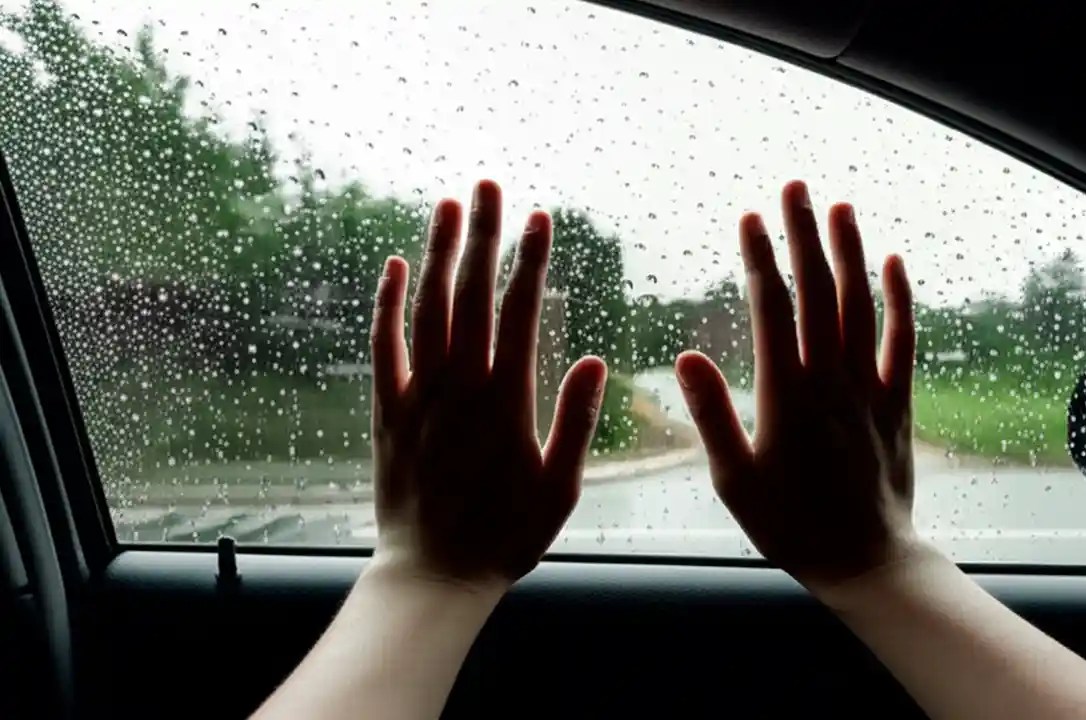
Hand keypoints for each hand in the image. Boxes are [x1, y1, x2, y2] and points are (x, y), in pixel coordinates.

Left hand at [368, 179, 606, 594]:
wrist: (434, 575)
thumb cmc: (506, 536)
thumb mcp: (560, 487)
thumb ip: (576, 420)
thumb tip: (592, 358)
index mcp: (506, 401)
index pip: (519, 312)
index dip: (530, 261)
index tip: (540, 218)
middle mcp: (458, 388)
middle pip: (470, 295)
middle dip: (482, 236)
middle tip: (489, 186)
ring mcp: (417, 396)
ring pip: (425, 309)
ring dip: (436, 254)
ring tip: (447, 206)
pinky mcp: (387, 412)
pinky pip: (383, 347)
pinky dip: (386, 304)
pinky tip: (393, 266)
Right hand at [676, 180, 920, 605]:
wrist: (864, 560)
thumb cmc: (790, 525)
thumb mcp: (734, 479)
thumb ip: (711, 415)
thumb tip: (686, 355)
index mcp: (786, 395)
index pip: (771, 308)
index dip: (759, 258)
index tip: (748, 218)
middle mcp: (831, 380)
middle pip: (817, 291)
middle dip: (803, 235)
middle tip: (793, 188)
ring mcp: (870, 387)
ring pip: (861, 305)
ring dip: (849, 253)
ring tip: (838, 207)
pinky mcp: (898, 402)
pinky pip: (903, 340)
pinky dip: (901, 299)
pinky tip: (895, 263)